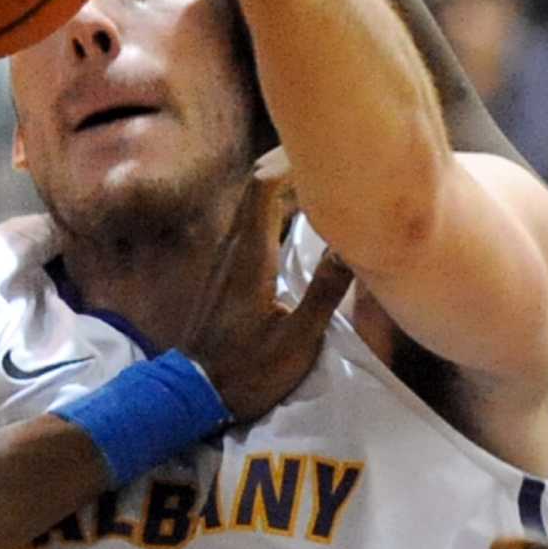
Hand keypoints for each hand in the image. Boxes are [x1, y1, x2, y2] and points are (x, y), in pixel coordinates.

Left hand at [180, 170, 350, 425]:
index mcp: (249, 256)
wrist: (193, 394)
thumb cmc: (247, 369)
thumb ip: (324, 291)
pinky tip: (296, 225)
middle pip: (255, 188)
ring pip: (250, 207)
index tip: (324, 154)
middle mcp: (232, 248)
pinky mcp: (223, 274)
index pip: (263, 186)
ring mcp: (223, 260)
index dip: (290, 160)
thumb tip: (354, 247)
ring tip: (321, 189)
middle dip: (289, 167)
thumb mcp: (297, 339)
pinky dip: (273, 212)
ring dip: (282, 190)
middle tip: (329, 164)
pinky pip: (248, 226)